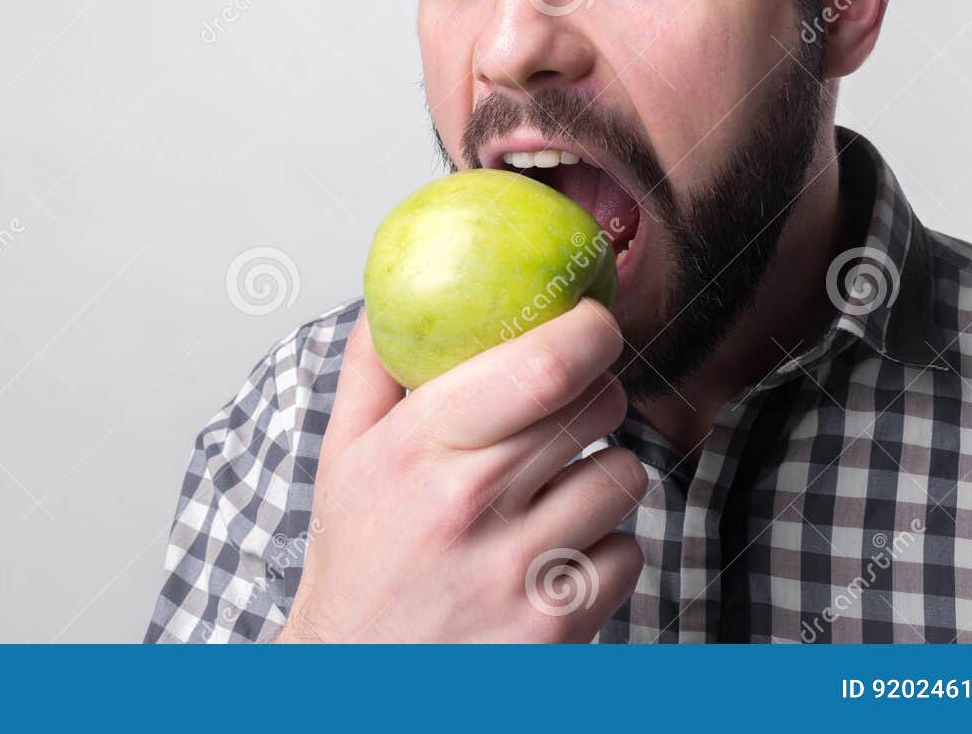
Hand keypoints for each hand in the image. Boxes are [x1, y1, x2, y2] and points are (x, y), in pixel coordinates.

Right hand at [276, 298, 646, 641]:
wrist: (355, 682)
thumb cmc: (357, 560)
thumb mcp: (344, 454)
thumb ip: (373, 365)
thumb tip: (396, 289)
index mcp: (418, 447)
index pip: (542, 366)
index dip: (589, 330)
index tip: (592, 322)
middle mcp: (470, 505)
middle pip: (597, 408)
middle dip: (598, 392)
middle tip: (572, 405)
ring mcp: (519, 569)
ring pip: (624, 476)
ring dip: (602, 474)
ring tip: (554, 491)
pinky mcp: (557, 625)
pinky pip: (628, 553)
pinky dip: (604, 550)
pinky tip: (555, 556)